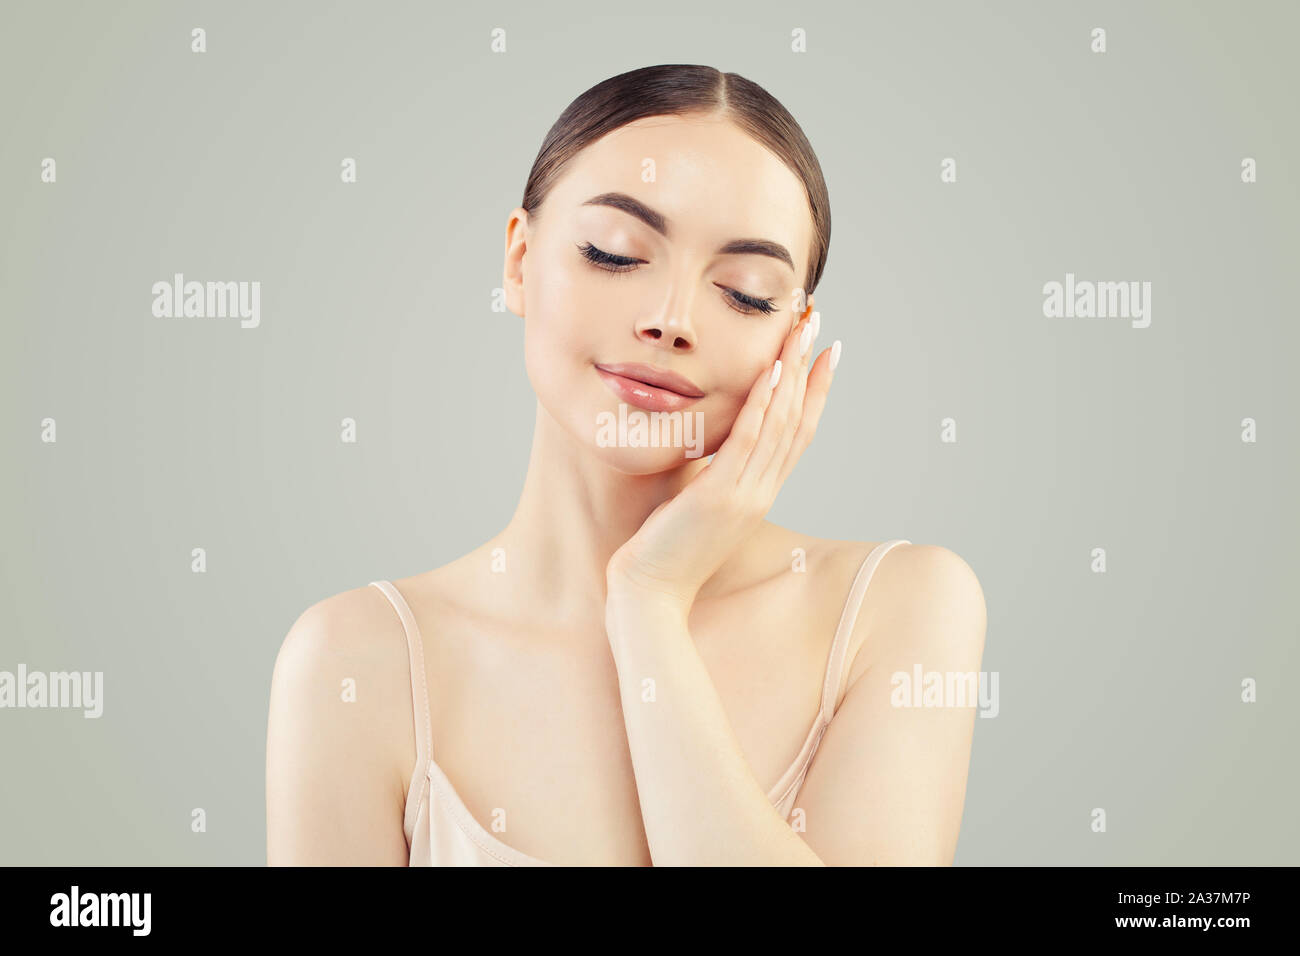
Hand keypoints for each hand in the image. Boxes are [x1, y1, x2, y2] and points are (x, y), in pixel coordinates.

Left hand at [606, 309, 840, 609]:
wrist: (651, 592)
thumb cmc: (666, 549)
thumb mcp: (699, 502)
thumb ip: (714, 471)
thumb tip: (713, 440)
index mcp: (759, 492)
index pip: (797, 433)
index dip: (814, 391)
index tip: (825, 353)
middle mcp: (762, 491)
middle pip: (797, 419)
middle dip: (809, 367)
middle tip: (818, 321)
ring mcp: (746, 494)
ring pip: (779, 424)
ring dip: (792, 373)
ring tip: (802, 331)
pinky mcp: (720, 496)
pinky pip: (748, 441)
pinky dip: (763, 404)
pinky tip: (773, 371)